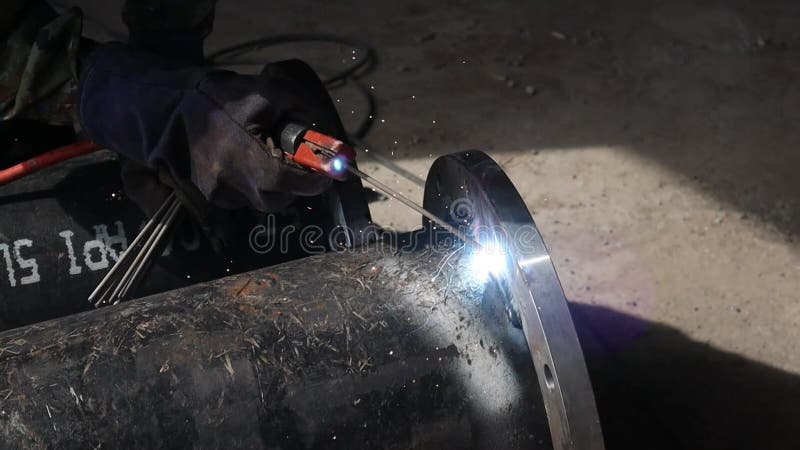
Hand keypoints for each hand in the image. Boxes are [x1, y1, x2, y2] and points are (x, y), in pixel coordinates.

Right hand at [77, 43, 343, 212]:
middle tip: (302, 162)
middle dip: (296, 182)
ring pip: (264, 201)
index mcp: (242, 152)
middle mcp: (228, 180)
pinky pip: (246, 200)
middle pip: (279, 198)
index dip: (315, 179)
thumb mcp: (268, 91)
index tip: (330, 171)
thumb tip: (330, 140)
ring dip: (276, 185)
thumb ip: (303, 111)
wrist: (169, 107)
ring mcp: (217, 193)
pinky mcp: (209, 198)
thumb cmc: (223, 97)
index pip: (289, 180)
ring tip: (268, 156)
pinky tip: (248, 163)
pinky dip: (257, 185)